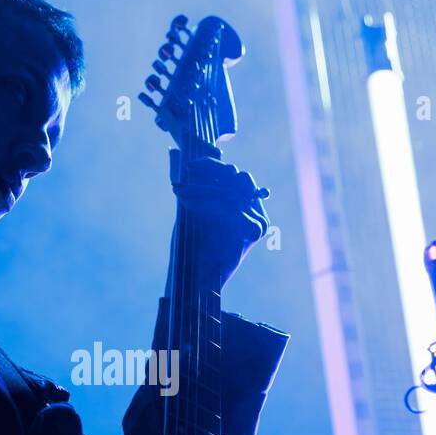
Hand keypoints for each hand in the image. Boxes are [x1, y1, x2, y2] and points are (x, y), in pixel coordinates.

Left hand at [168, 147, 268, 289]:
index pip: (235, 175)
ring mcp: (258, 222)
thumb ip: (193, 186)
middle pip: (238, 178)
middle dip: (211, 173)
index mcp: (247, 207)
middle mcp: (257, 213)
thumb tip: (177, 155)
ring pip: (231, 190)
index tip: (190, 164)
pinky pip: (227, 205)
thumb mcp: (192, 210)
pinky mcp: (253, 230)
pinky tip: (184, 201)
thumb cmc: (194, 248)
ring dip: (202, 188)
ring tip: (180, 190)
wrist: (198, 280)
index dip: (213, 166)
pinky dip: (203, 202)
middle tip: (187, 172)